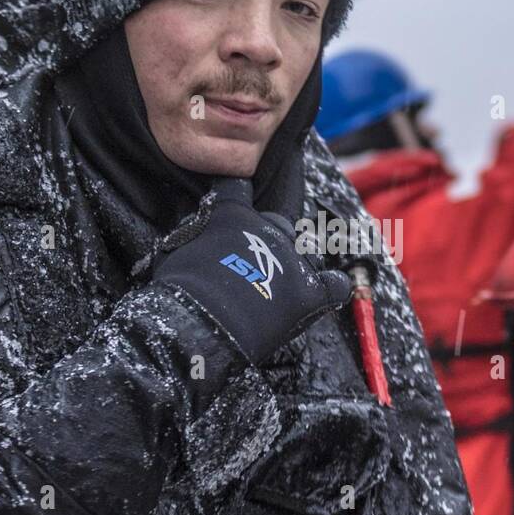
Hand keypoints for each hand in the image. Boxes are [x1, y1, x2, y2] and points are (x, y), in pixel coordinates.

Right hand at [152, 178, 351, 363]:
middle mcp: (268, 229)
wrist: (202, 326)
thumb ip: (196, 237)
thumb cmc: (179, 291)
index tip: (229, 206)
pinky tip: (320, 294)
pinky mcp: (310, 292)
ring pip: (303, 249)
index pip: (238, 187)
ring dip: (292, 263)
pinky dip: (330, 288)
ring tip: (276, 284)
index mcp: (233, 214)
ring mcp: (294, 260)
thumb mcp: (178, 251)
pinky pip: (335, 284)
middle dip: (265, 237)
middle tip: (248, 263)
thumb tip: (200, 238)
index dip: (234, 196)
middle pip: (276, 222)